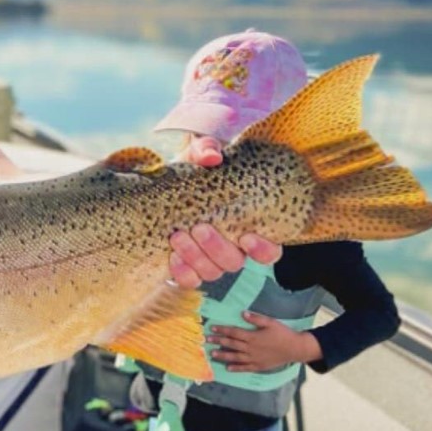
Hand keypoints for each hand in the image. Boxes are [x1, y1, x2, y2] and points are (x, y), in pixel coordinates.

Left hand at [169, 136, 282, 287]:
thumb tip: (212, 157)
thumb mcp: (200, 154)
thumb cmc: (194, 170)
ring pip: (212, 272)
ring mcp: (209, 260)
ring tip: (178, 235)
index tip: (247, 235)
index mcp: (246, 226)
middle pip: (235, 262)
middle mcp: (232, 248)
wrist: (162, 184)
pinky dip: (182, 273)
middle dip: (217, 247)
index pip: (269, 251)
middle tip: (199, 227)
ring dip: (195, 257)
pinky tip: (172, 257)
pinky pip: (189, 281)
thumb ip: (207, 149)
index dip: (263, 249)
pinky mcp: (186, 267)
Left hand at [208, 312, 321, 371]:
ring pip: (235, 357)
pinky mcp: (259, 366)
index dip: (222, 330)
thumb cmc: (282, 334)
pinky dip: (236, 368)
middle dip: (219, 341)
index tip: (212, 328)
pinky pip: (245, 367)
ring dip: (223, 355)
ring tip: (213, 354)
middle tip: (207, 340)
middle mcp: (251, 348)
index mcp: (253, 336)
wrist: (295, 349)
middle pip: (232, 344)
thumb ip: (255, 319)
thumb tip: (242, 313)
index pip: (234, 332)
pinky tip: (227, 368)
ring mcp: (255, 358)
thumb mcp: (270, 322)